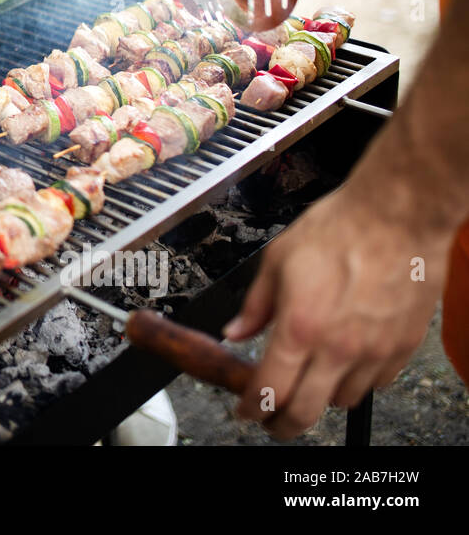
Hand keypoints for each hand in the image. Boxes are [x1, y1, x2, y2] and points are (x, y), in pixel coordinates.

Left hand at [223, 181, 454, 438]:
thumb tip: (236, 331)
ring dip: (320, 398)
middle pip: (304, 413)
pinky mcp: (402, 347)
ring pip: (341, 401)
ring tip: (308, 379)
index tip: (245, 409)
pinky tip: (344, 361)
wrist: (398, 215)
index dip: (251, 408)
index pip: (269, 391)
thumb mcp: (277, 260)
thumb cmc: (339, 228)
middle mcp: (337, 348)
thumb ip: (255, 305)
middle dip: (282, 424)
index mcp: (299, 327)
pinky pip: (376, 384)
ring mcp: (374, 352)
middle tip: (271, 417)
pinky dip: (356, 382)